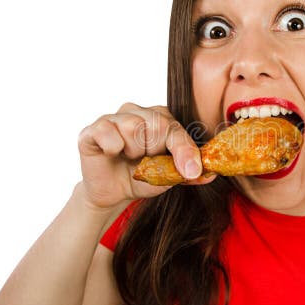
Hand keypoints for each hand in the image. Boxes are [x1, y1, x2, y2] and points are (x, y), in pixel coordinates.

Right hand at [76, 103, 214, 209]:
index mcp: (161, 118)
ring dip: (133, 152)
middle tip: (144, 160)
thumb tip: (211, 174)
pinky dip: (113, 148)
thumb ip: (189, 173)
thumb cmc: (142, 177)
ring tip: (128, 158)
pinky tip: (111, 154)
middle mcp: (138, 112)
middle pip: (157, 125)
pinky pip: (108, 133)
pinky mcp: (93, 129)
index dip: (184, 151)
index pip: (177, 129)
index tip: (191, 171)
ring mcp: (115, 118)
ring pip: (133, 127)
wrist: (114, 192)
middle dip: (154, 152)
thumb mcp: (169, 177)